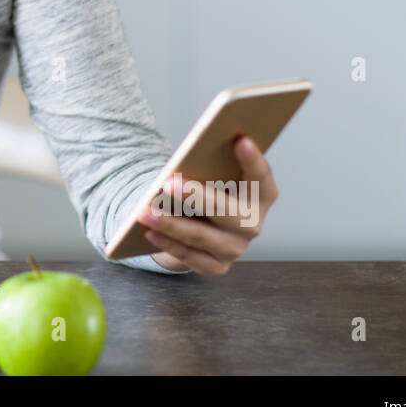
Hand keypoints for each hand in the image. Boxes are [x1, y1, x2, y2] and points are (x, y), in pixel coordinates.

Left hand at [140, 136, 278, 274]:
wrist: (198, 227)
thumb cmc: (205, 191)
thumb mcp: (211, 177)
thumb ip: (208, 167)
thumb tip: (184, 162)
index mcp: (260, 196)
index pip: (261, 178)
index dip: (253, 160)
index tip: (241, 139)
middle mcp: (253, 224)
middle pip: (226, 211)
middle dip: (195, 197)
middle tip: (168, 183)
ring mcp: (236, 248)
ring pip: (201, 236)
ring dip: (170, 223)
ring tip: (144, 212)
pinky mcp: (217, 266)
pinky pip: (191, 257)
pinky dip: (168, 243)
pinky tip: (149, 232)